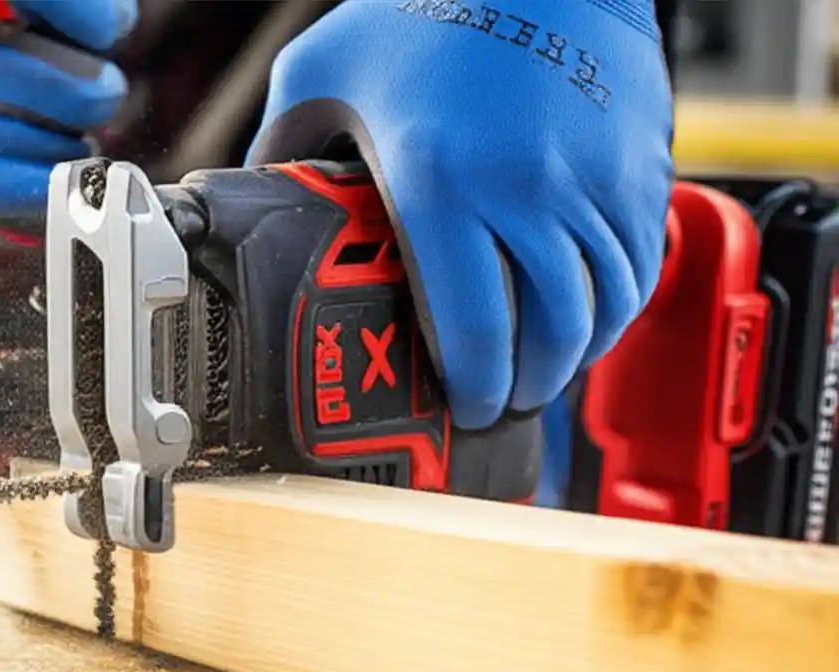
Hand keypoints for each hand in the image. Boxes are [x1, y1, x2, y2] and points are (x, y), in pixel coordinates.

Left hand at [248, 0, 673, 428]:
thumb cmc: (424, 8)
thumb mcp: (322, 73)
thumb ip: (286, 148)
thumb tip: (256, 203)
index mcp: (441, 183)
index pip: (469, 328)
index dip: (471, 387)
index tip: (464, 406)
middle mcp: (526, 192)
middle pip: (546, 334)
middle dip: (526, 385)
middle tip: (504, 399)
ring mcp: (593, 182)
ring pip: (602, 308)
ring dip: (575, 354)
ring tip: (547, 367)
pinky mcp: (640, 167)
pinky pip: (641, 264)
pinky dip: (617, 304)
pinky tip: (590, 313)